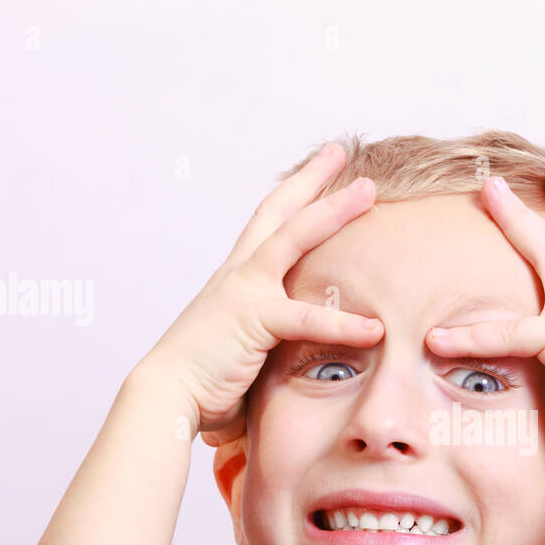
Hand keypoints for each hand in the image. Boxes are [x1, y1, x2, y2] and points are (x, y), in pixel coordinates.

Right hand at [136, 143, 383, 445]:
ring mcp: (245, 290)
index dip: (292, 194)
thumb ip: (274, 341)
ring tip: (368, 191)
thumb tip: (296, 356)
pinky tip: (376, 327)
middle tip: (339, 150)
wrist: (167, 395)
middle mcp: (239, 274)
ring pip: (294, 237)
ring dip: (332, 210)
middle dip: (312, 179)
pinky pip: (306, 317)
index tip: (316, 170)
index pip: (268, 225)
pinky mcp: (253, 319)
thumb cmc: (205, 380)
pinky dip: (343, 323)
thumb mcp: (246, 348)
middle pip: (280, 212)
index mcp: (237, 279)